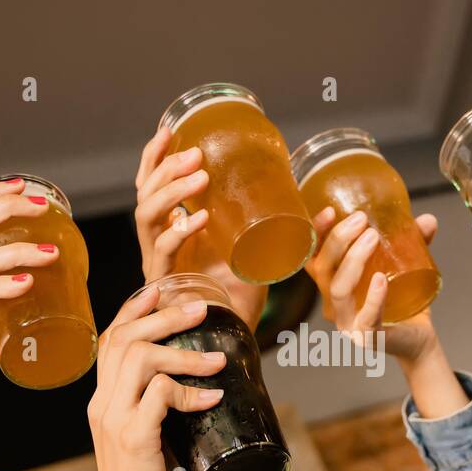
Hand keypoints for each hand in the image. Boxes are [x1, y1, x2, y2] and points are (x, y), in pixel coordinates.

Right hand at [87, 286, 226, 470]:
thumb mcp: (149, 436)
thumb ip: (161, 408)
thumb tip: (200, 386)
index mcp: (103, 399)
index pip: (109, 339)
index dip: (133, 309)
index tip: (159, 290)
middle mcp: (103, 403)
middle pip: (124, 338)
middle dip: (164, 317)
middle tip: (200, 309)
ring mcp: (115, 419)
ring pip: (141, 360)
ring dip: (184, 352)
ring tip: (217, 360)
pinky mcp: (134, 438)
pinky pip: (161, 396)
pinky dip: (190, 390)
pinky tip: (213, 396)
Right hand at [133, 128, 267, 330]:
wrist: (232, 341)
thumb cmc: (243, 300)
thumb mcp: (262, 256)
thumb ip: (282, 234)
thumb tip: (326, 211)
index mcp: (173, 231)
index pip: (151, 187)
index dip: (155, 158)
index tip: (170, 129)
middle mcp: (159, 246)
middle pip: (145, 195)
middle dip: (167, 169)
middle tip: (195, 155)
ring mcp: (158, 265)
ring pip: (146, 217)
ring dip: (171, 193)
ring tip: (198, 178)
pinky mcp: (163, 286)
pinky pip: (162, 252)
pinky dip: (178, 232)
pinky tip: (196, 219)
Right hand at [306, 207, 440, 365]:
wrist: (418, 339)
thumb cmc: (402, 303)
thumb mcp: (403, 266)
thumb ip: (412, 242)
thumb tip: (427, 220)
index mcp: (334, 284)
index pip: (314, 257)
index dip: (316, 234)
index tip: (329, 211)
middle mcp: (334, 303)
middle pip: (323, 269)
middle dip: (338, 240)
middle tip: (361, 219)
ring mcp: (348, 322)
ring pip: (339, 290)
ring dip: (353, 260)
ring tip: (372, 237)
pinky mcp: (367, 337)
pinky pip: (366, 317)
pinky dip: (373, 297)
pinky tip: (381, 280)